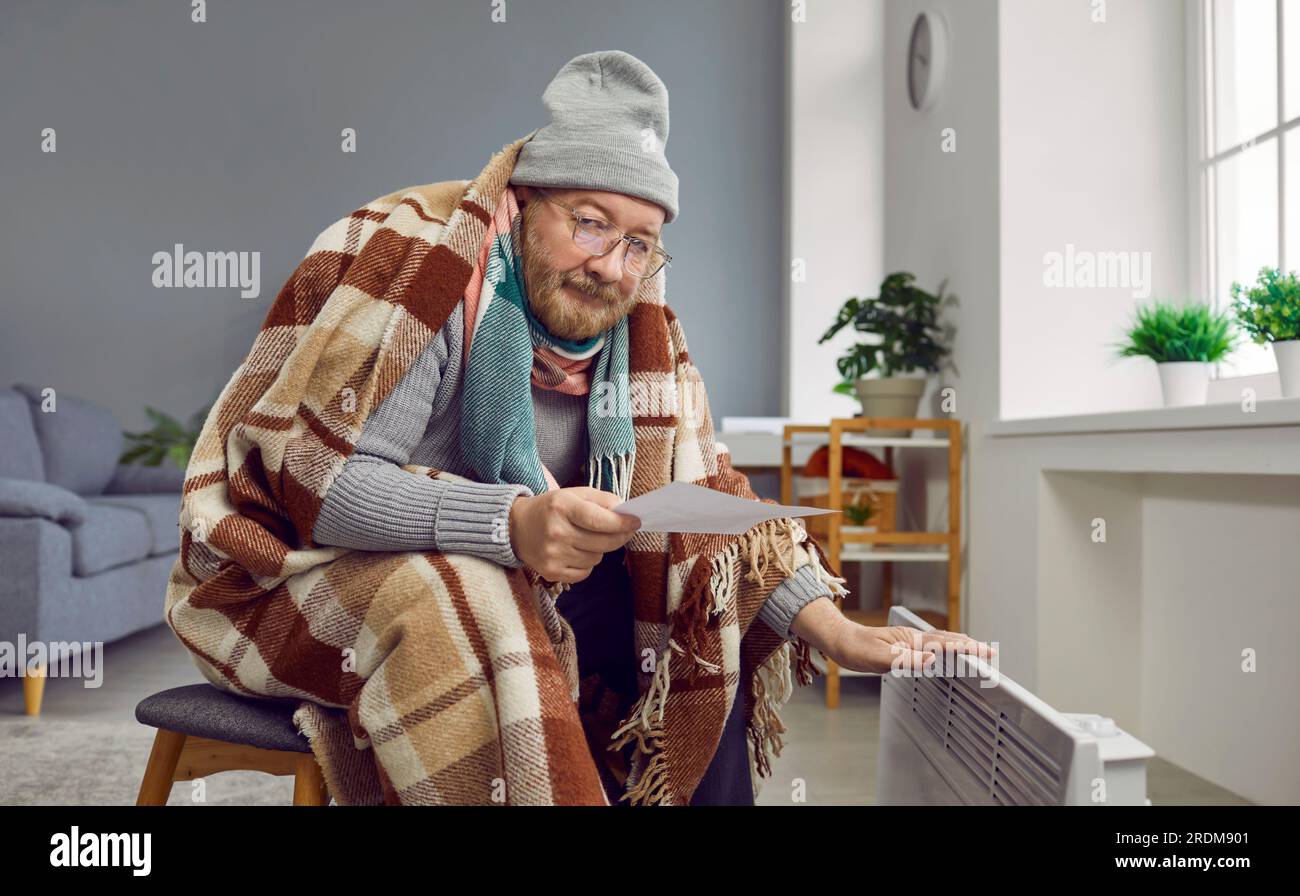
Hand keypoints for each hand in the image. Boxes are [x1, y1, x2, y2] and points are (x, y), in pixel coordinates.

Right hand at [508, 486, 640, 583]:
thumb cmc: (550, 508)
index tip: (636, 521)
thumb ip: (601, 499)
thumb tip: (625, 510)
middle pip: (603, 542)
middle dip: (619, 537)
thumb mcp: (573, 494)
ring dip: (599, 549)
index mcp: (561, 507)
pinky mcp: (551, 572)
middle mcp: (556, 532)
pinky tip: (577, 552)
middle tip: (625, 530)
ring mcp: (552, 555)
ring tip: (587, 539)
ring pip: (596, 558)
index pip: (599, 520)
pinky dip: (587, 564)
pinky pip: (585, 573)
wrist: (516, 528)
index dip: (622, 523)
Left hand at [832, 624, 996, 675]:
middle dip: (969, 646)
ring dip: (960, 645)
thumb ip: (906, 660)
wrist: (841, 642)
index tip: (985, 651)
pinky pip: (931, 645)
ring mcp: (909, 641)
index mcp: (911, 639)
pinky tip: (947, 651)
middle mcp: (913, 638)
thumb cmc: (857, 649)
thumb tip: (933, 658)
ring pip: (941, 641)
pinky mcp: (905, 646)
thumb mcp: (880, 658)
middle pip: (947, 640)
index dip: (966, 648)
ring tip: (977, 649)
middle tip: (990, 652)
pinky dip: (946, 647)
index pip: (944, 643)